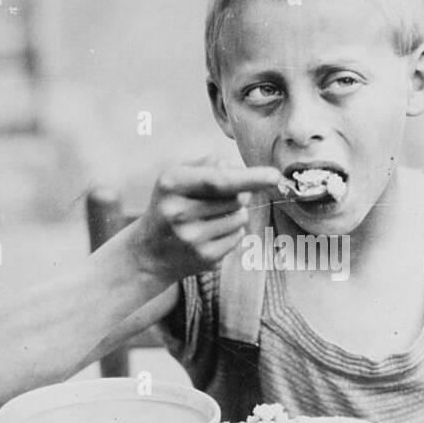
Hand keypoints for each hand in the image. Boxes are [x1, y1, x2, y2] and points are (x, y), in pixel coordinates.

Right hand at [130, 159, 284, 283]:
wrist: (148, 252)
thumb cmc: (170, 204)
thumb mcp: (178, 176)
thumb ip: (210, 164)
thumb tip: (243, 172)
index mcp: (171, 184)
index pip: (218, 180)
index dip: (250, 177)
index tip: (275, 176)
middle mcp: (179, 212)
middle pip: (237, 197)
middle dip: (237, 194)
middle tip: (214, 200)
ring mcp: (192, 238)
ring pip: (240, 217)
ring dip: (234, 214)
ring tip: (207, 219)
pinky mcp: (205, 257)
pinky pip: (238, 236)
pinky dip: (231, 232)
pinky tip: (208, 235)